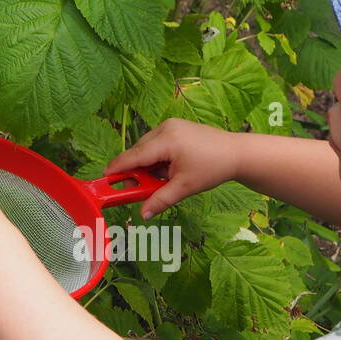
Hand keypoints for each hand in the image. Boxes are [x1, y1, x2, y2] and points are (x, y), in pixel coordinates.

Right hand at [103, 118, 237, 218]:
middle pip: (139, 152)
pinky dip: (157, 158)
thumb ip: (160, 200)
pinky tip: (168, 171)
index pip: (134, 156)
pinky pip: (157, 144)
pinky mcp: (176, 127)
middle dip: (136, 171)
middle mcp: (166, 127)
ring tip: (162, 180)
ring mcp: (172, 125)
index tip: (104, 177)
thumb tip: (143, 215)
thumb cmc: (213, 168)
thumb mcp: (184, 187)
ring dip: (148, 165)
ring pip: (147, 148)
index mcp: (167, 140)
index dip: (117, 167)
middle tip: (137, 190)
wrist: (236, 153)